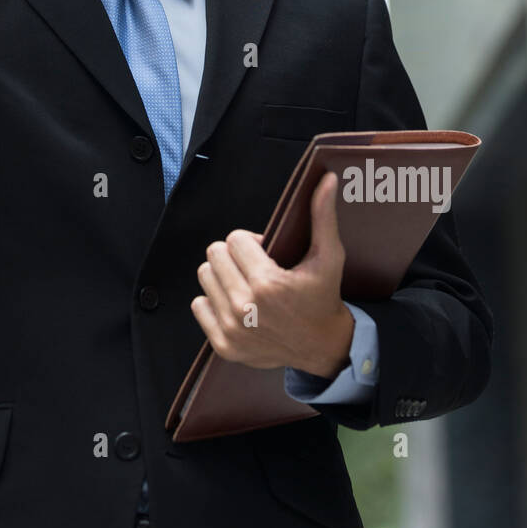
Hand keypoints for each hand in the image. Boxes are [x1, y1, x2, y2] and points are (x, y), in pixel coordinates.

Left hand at [191, 171, 353, 377]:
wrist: (324, 348)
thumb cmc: (323, 296)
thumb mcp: (328, 256)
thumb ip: (323, 216)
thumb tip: (328, 179)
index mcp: (267, 284)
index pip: (234, 239)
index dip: (251, 242)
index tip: (267, 254)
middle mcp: (245, 308)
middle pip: (215, 255)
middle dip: (234, 255)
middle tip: (255, 267)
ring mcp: (232, 329)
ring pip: (205, 276)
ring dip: (223, 276)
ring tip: (246, 283)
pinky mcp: (224, 345)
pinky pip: (198, 304)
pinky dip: (214, 301)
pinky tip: (238, 305)